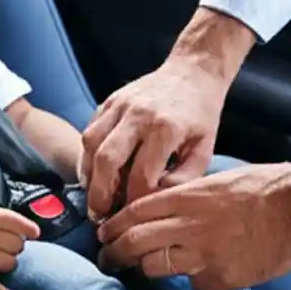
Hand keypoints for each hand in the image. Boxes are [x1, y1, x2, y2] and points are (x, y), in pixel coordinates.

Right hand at [0, 205, 39, 289]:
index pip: (13, 221)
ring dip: (10, 262)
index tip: (35, 234)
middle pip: (15, 244)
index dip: (28, 228)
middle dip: (17, 246)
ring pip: (8, 262)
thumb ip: (1, 218)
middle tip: (9, 245)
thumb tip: (29, 231)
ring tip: (2, 258)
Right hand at [80, 54, 227, 219]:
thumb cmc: (200, 116)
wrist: (192, 72)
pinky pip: (89, 130)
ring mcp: (120, 105)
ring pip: (91, 144)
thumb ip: (182, 179)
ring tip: (94, 198)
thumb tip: (154, 200)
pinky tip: (93, 174)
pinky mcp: (109, 101)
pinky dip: (87, 155)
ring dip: (88, 176)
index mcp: (166, 129)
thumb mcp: (204, 149)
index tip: (132, 217)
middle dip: (100, 194)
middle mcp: (138, 115)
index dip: (134, 203)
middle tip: (100, 217)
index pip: (141, 177)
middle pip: (107, 160)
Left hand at [95, 163, 290, 289]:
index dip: (115, 224)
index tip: (104, 233)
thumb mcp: (219, 180)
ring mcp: (204, 253)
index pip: (137, 211)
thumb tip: (168, 210)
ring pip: (157, 267)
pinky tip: (209, 272)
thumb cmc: (268, 187)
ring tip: (150, 268)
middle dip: (115, 253)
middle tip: (107, 259)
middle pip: (136, 242)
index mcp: (189, 196)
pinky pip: (197, 286)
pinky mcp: (222, 277)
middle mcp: (190, 225)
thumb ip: (190, 197)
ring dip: (151, 269)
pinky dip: (198, 281)